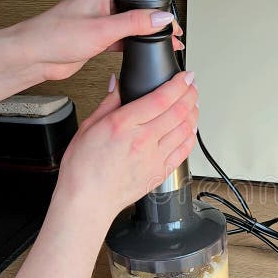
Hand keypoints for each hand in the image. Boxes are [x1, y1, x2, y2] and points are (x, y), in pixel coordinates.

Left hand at [10, 0, 184, 81]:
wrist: (34, 56)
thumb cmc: (55, 35)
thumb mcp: (103, 28)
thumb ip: (134, 23)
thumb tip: (160, 17)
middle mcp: (99, 3)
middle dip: (149, 6)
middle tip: (166, 16)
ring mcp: (97, 21)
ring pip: (127, 20)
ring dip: (143, 27)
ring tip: (161, 36)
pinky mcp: (95, 38)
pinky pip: (121, 37)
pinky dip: (133, 42)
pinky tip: (141, 49)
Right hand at [55, 71, 198, 220]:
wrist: (88, 201)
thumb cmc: (83, 168)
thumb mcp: (88, 126)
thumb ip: (109, 102)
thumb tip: (118, 83)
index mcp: (124, 125)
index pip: (161, 98)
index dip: (179, 84)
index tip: (186, 76)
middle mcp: (143, 140)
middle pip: (179, 111)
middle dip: (191, 94)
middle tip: (192, 86)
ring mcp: (154, 158)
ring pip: (185, 130)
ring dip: (194, 113)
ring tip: (193, 104)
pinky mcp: (160, 172)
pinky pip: (183, 151)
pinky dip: (190, 136)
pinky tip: (190, 128)